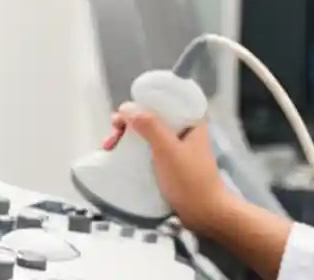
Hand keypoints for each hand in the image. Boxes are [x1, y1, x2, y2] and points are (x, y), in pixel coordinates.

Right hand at [104, 103, 233, 233]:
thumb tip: (126, 107)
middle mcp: (184, 130)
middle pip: (152, 117)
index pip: (164, 100)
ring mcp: (176, 148)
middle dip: (129, 123)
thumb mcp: (168, 149)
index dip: (142, 103)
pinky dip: (133, 151)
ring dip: (128, 138)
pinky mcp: (170, 164)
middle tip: (113, 133)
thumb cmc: (189, 179)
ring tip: (109, 147)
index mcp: (190, 120)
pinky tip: (119, 156)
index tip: (123, 114)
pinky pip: (148, 151)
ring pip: (147, 135)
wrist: (204, 213)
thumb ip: (150, 126)